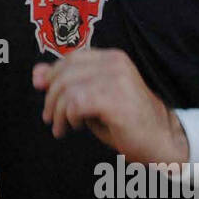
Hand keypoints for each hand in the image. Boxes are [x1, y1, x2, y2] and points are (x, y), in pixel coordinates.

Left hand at [31, 48, 187, 164]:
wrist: (162, 140)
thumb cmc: (127, 121)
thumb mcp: (93, 98)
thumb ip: (67, 83)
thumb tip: (36, 74)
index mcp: (112, 58)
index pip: (70, 58)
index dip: (52, 75)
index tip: (44, 93)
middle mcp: (115, 63)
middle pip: (65, 73)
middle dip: (51, 98)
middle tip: (50, 118)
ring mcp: (117, 79)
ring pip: (67, 89)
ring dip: (58, 112)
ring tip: (61, 128)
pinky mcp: (115, 99)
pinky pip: (76, 103)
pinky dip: (69, 117)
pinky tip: (76, 126)